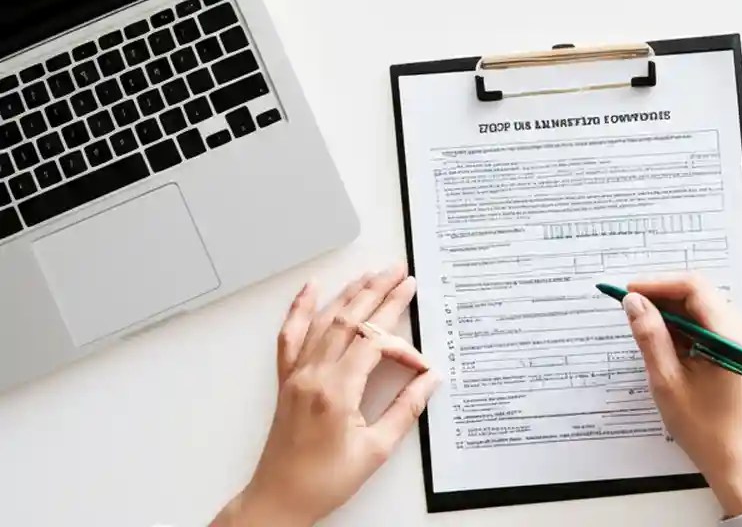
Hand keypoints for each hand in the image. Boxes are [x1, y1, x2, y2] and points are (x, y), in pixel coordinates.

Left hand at [213, 264, 439, 526]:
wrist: (279, 499)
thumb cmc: (324, 481)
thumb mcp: (375, 449)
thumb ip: (406, 409)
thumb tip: (430, 381)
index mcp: (336, 391)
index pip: (374, 345)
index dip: (402, 346)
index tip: (421, 360)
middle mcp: (313, 375)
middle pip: (350, 320)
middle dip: (379, 293)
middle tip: (401, 274)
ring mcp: (297, 375)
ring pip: (325, 321)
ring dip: (350, 294)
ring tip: (372, 274)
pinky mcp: (287, 380)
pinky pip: (291, 336)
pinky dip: (301, 309)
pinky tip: (311, 289)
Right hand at [623, 277, 741, 517]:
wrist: (731, 455)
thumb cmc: (702, 426)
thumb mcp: (667, 380)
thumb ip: (650, 336)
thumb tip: (633, 302)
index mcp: (730, 336)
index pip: (694, 288)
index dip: (658, 283)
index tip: (629, 291)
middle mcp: (740, 330)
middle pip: (698, 292)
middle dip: (661, 294)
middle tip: (629, 305)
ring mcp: (739, 337)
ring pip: (699, 305)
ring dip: (669, 309)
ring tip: (641, 322)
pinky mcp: (732, 346)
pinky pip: (704, 321)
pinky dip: (680, 323)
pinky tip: (660, 337)